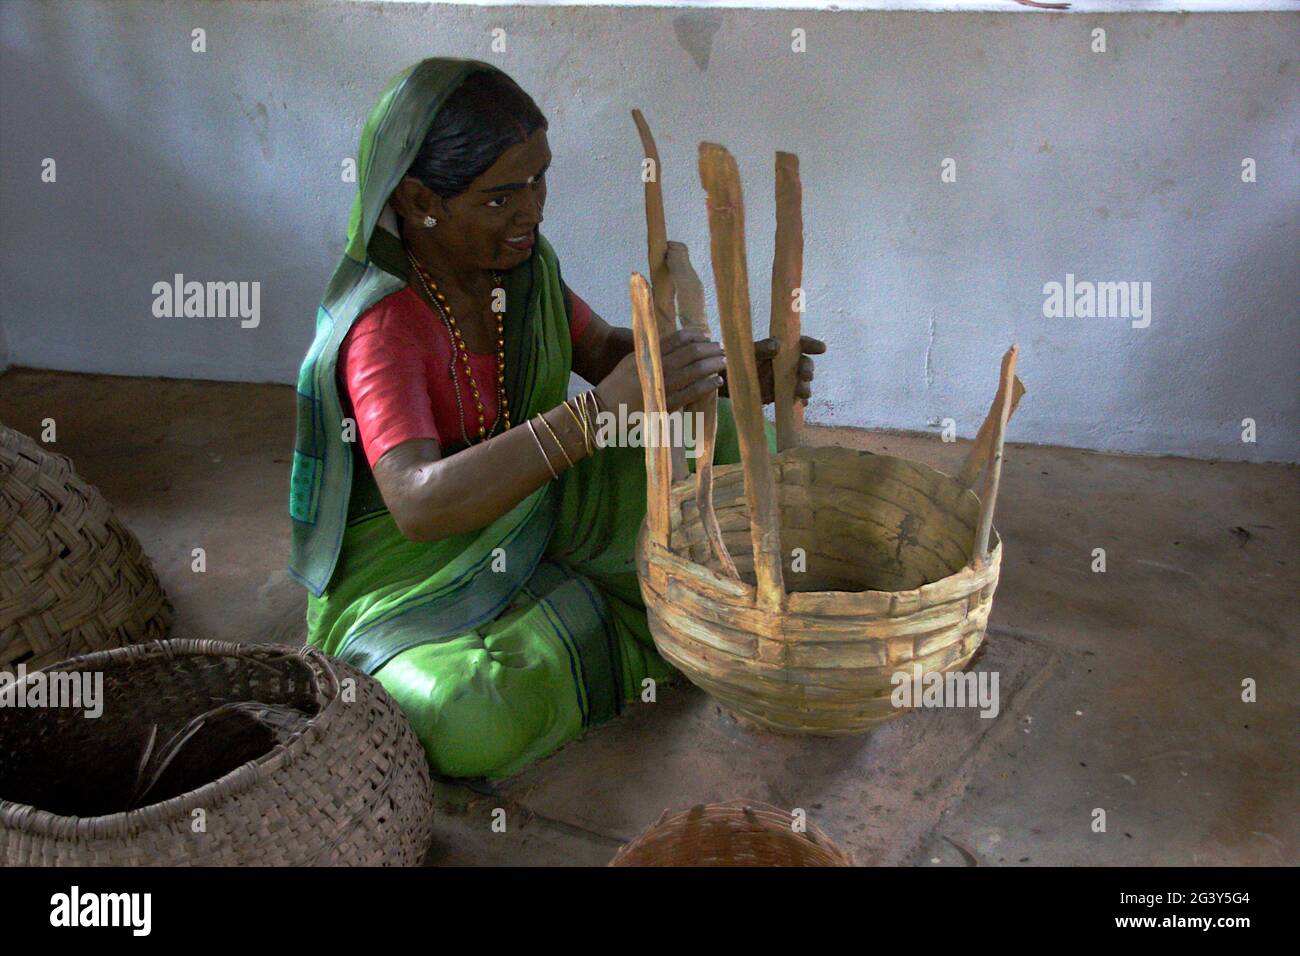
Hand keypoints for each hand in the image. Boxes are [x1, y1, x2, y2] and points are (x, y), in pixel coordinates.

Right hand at [594, 328, 725, 416]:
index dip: (694, 335)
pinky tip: (716, 380)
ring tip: (723, 361)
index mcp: (647, 354)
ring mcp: (662, 386)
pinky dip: (707, 385)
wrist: (603, 409)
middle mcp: (656, 366)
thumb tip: (677, 345)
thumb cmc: (617, 385)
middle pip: (689, 353)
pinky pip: (692, 392)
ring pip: (694, 371)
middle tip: (721, 347)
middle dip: (709, 349)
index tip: (706, 335)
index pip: (676, 339)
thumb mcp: (631, 361)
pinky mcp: (666, 404)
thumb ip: (651, 352)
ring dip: (712, 364)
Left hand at [719, 335, 826, 404]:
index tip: (821, 349)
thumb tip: (777, 344)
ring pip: (801, 382)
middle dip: (808, 369)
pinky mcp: (780, 394)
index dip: (811, 345)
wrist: (725, 382)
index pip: (798, 344)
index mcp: (779, 349)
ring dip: (805, 386)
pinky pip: (794, 397)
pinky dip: (799, 400)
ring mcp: (784, 380)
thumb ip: (761, 348)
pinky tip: (801, 403)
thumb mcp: (747, 353)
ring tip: (802, 392)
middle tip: (805, 375)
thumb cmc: (735, 361)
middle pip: (803, 364)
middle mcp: (785, 363)